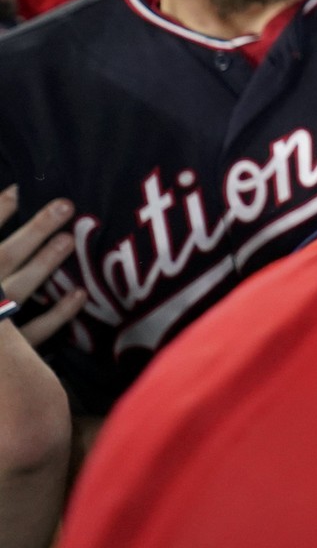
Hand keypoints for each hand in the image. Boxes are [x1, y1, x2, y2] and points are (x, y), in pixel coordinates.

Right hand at [0, 186, 85, 346]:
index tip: (17, 189)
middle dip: (33, 230)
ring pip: (18, 289)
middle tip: (65, 205)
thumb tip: (12, 202)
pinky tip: (79, 296)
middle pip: (3, 258)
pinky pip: (34, 334)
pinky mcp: (5, 358)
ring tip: (71, 240)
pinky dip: (56, 314)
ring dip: (46, 263)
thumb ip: (3, 266)